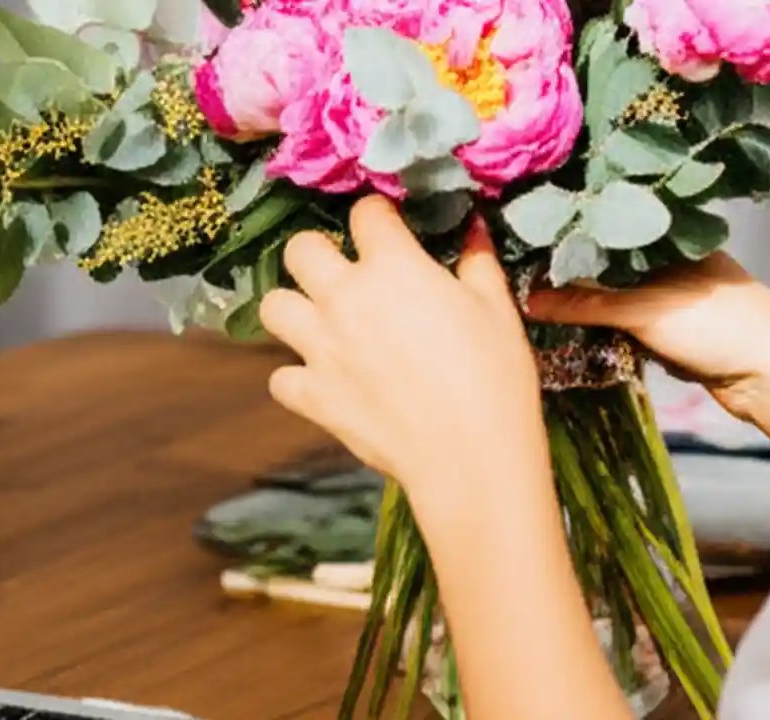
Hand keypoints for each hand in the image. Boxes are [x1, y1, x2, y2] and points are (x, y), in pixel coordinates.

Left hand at [259, 196, 543, 504]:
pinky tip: (323, 381)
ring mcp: (320, 347)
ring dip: (293, 309)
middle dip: (318, 253)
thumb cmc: (494, 378)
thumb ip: (477, 263)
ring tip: (321, 322)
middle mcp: (345, 298)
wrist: (469, 457)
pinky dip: (297, 377)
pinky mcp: (312, 395)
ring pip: (272, 306)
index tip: (390, 230)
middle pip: (299, 248)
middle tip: (344, 274)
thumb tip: (472, 229)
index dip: (378, 217)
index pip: (365, 213)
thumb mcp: (497, 310)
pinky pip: (280, 377)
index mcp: (393, 267)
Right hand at [525, 253, 769, 419]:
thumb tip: (526, 300)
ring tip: (537, 298)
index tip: (529, 241)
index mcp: (674, 237)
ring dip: (586, 303)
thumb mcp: (643, 310)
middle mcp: (673, 261)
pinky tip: (573, 327)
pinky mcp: (671, 330)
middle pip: (609, 264)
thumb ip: (586, 304)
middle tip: (524, 275)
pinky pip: (624, 322)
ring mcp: (672, 297)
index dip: (573, 236)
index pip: (612, 227)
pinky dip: (603, 327)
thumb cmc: (717, 327)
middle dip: (573, 272)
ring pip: (615, 295)